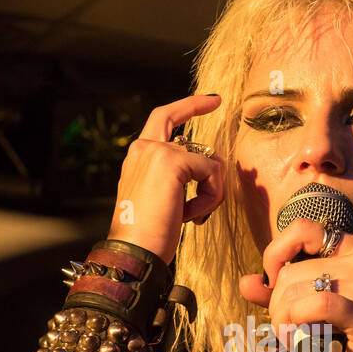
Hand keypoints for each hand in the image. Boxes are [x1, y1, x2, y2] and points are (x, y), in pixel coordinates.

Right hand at [106, 94, 225, 264]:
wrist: (134, 251)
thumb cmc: (148, 235)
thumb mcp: (164, 199)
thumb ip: (180, 177)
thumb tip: (211, 166)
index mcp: (138, 157)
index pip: (163, 118)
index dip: (188, 106)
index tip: (211, 100)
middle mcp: (144, 147)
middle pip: (184, 123)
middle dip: (201, 122)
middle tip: (219, 108)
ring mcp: (157, 151)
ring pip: (207, 159)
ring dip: (211, 190)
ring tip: (194, 215)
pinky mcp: (171, 161)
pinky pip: (211, 173)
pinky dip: (211, 198)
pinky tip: (193, 216)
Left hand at [238, 218, 352, 351]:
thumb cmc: (348, 335)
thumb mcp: (312, 307)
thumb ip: (279, 293)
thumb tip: (246, 282)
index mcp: (351, 246)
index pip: (301, 229)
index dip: (275, 254)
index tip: (273, 284)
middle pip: (291, 272)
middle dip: (276, 305)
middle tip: (284, 328)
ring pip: (296, 292)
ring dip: (282, 321)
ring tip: (290, 338)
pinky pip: (316, 306)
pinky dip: (296, 324)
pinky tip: (296, 341)